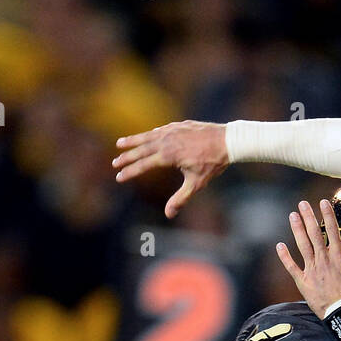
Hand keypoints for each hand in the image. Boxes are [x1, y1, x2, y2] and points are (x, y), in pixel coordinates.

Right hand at [113, 120, 227, 218]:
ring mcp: (171, 131)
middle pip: (141, 149)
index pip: (144, 165)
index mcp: (168, 155)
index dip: (130, 172)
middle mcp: (166, 141)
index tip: (119, 177)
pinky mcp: (177, 125)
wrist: (226, 140)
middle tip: (114, 164)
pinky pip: (158, 130)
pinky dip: (148, 135)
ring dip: (133, 141)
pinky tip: (144, 138)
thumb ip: (180, 198)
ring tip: (119, 144)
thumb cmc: (212, 164)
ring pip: (147, 136)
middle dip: (127, 157)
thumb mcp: (196, 184)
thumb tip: (168, 214)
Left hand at [276, 199, 340, 317]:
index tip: (323, 202)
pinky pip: (292, 267)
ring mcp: (312, 270)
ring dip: (297, 229)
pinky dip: (285, 257)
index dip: (327, 214)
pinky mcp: (303, 282)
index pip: (332, 229)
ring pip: (302, 245)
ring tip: (293, 216)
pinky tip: (279, 246)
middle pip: (314, 233)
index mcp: (339, 255)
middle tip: (302, 204)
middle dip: (308, 216)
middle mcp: (324, 259)